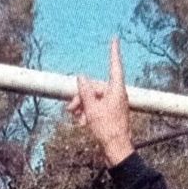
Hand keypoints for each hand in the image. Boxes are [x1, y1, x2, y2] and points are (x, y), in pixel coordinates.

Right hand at [67, 38, 134, 166]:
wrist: (116, 149)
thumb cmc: (107, 129)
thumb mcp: (92, 108)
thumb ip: (85, 91)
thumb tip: (82, 77)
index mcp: (116, 90)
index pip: (114, 65)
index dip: (113, 52)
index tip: (115, 39)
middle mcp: (117, 95)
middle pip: (96, 88)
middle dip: (81, 96)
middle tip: (70, 108)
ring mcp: (114, 105)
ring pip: (94, 98)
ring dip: (83, 106)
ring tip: (75, 117)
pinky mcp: (111, 114)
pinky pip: (97, 108)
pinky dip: (88, 113)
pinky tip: (81, 122)